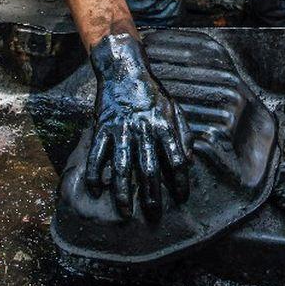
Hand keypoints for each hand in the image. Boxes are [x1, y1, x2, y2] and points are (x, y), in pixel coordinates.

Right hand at [85, 32, 190, 216]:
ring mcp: (121, 130)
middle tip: (154, 214)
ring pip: (122, 166)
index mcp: (163, 126)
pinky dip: (95, 174)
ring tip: (126, 211)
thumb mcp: (174, 108)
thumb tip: (189, 160)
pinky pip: (97, 155)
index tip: (182, 197)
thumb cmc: (151, 92)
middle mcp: (143, 130)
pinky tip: (96, 190)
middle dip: (152, 195)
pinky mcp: (103, 128)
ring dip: (124, 192)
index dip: (180, 180)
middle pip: (149, 168)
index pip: (176, 159)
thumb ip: (184, 133)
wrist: (123, 71)